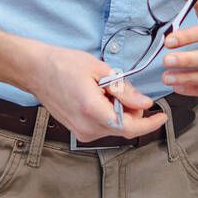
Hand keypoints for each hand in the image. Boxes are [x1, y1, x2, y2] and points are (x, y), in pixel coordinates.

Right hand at [25, 45, 166, 142]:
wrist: (35, 71)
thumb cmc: (63, 65)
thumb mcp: (99, 70)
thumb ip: (124, 90)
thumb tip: (145, 103)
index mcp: (92, 111)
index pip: (130, 127)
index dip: (150, 123)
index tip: (162, 116)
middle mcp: (86, 127)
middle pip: (124, 128)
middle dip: (133, 112)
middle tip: (125, 89)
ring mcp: (81, 132)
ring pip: (114, 128)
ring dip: (120, 112)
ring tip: (106, 90)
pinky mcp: (78, 131)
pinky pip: (103, 127)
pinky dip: (109, 115)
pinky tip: (99, 97)